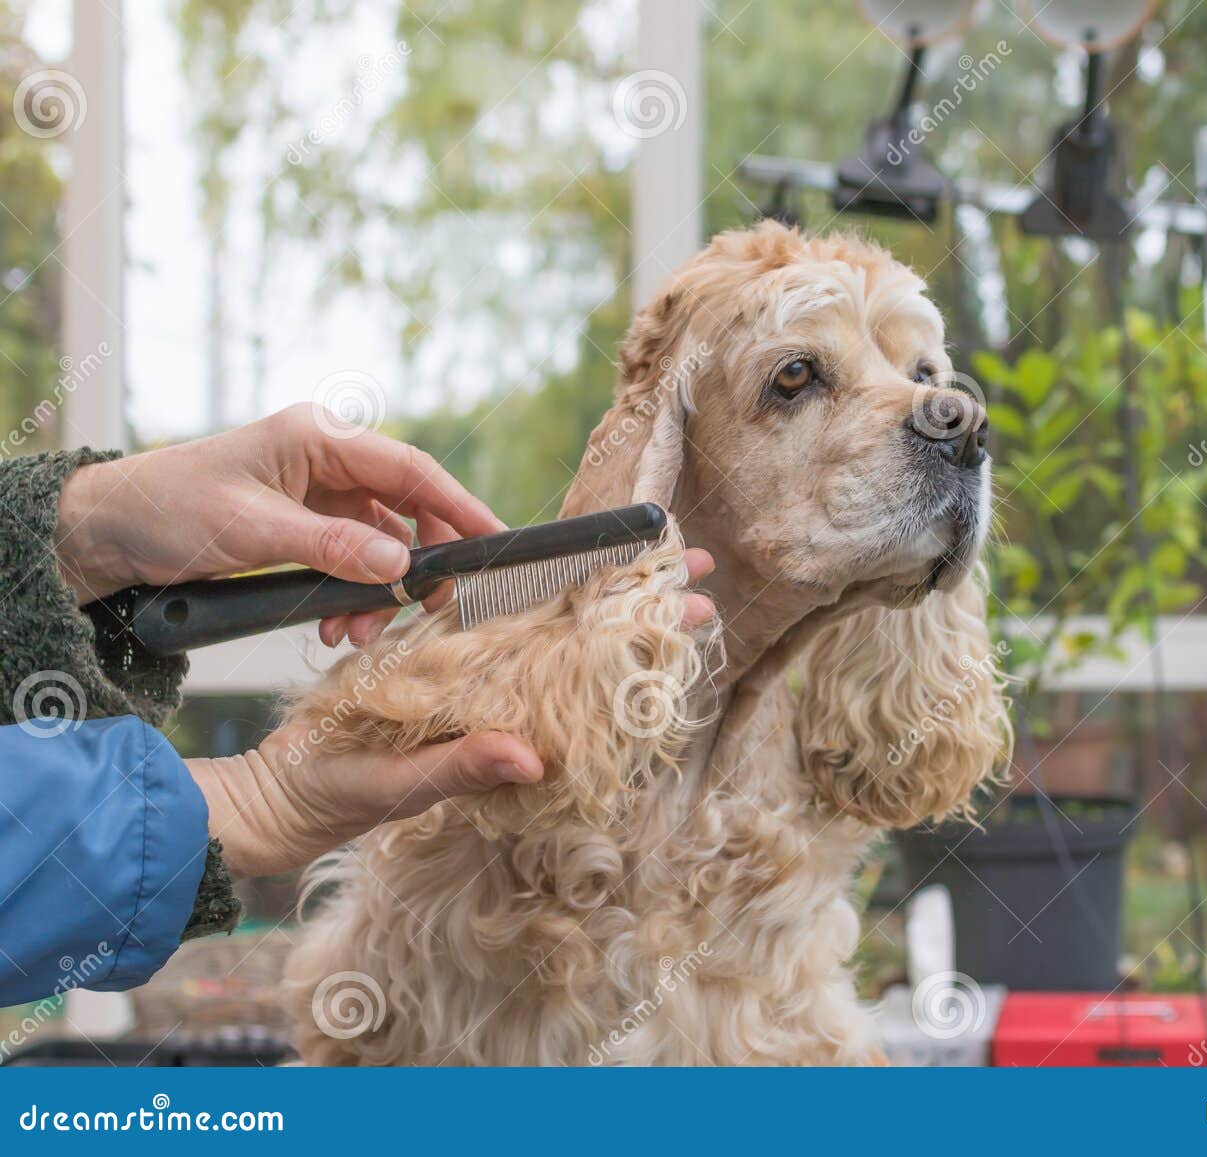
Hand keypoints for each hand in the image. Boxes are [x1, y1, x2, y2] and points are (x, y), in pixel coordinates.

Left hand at [53, 403, 503, 646]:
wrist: (106, 531)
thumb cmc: (167, 510)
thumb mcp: (252, 532)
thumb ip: (332, 547)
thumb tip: (401, 562)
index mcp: (317, 436)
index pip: (409, 468)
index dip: (457, 505)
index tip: (493, 540)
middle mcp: (326, 457)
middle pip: (405, 506)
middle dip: (416, 561)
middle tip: (425, 608)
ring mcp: (317, 491)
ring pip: (381, 540)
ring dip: (379, 588)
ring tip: (355, 630)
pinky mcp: (305, 523)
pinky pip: (352, 558)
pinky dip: (353, 592)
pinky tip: (334, 623)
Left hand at [184, 570, 714, 877]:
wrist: (264, 811)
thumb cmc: (307, 786)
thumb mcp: (375, 784)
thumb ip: (451, 770)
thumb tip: (533, 758)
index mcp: (431, 645)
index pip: (523, 583)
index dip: (594, 569)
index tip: (658, 558)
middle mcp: (449, 646)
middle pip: (551, 602)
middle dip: (626, 593)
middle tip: (699, 584)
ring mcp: (455, 675)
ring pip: (543, 635)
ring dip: (610, 627)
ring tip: (674, 620)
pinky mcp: (455, 707)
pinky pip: (521, 676)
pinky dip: (573, 667)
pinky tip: (617, 669)